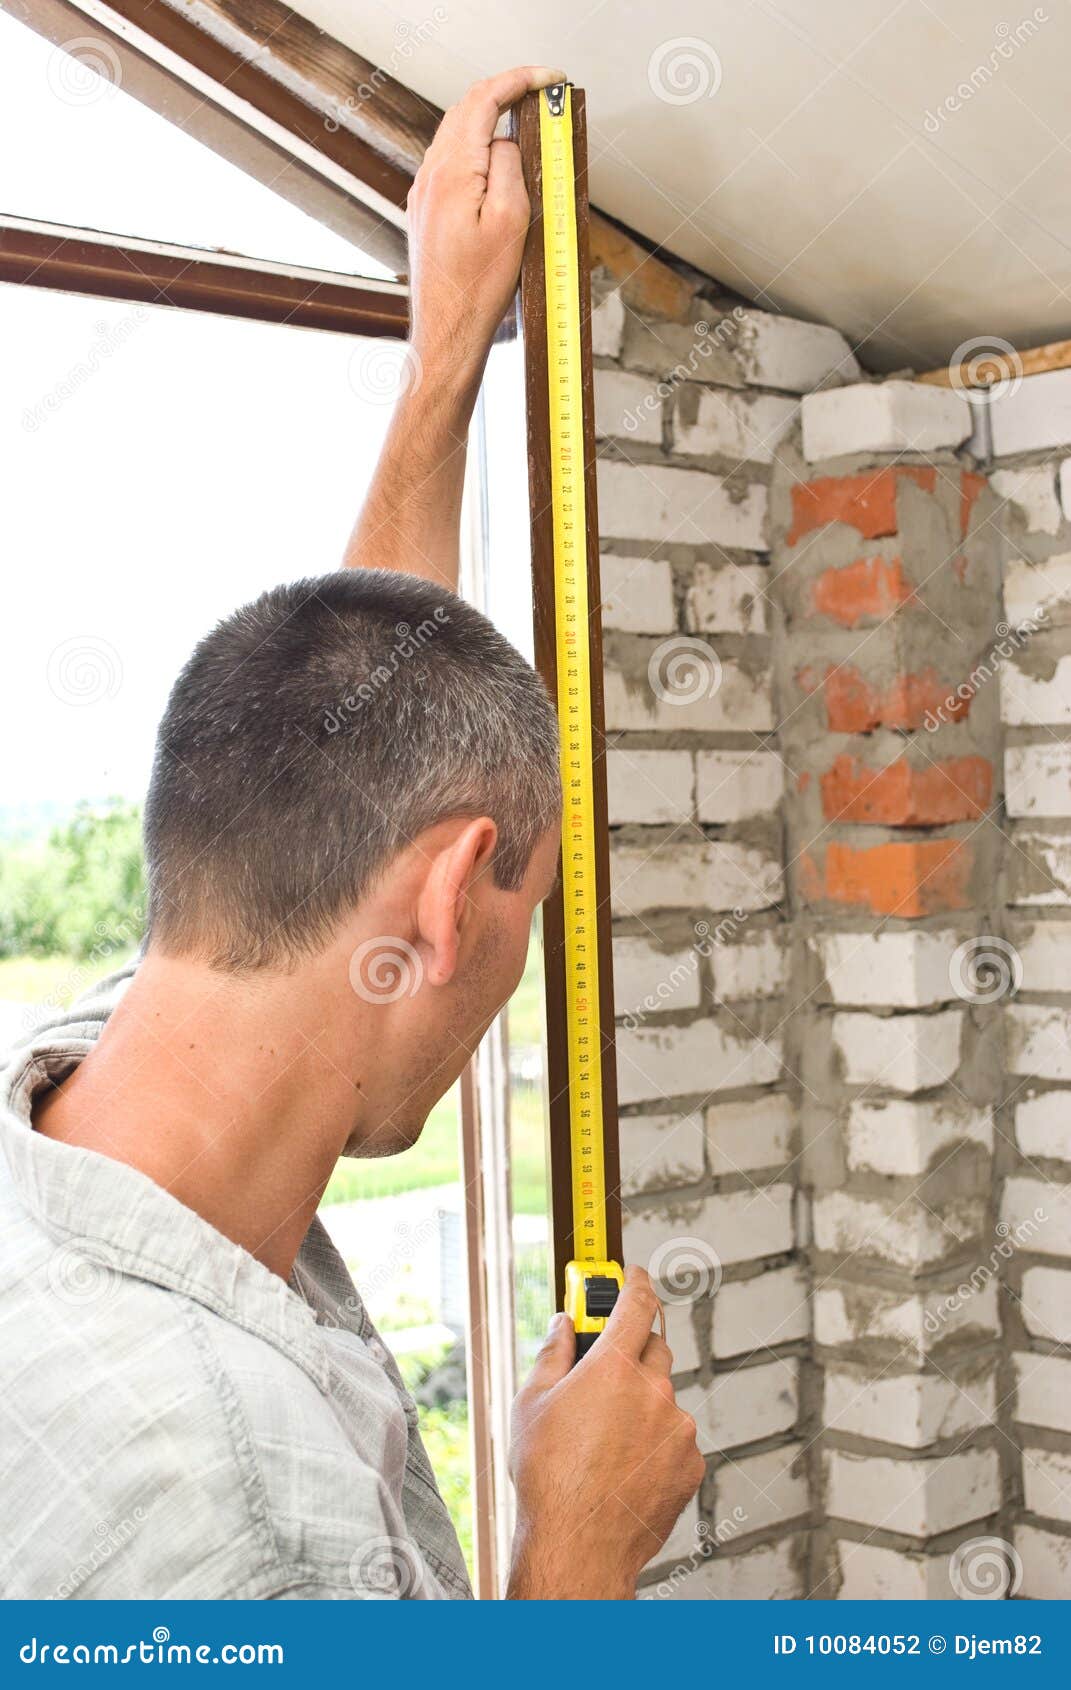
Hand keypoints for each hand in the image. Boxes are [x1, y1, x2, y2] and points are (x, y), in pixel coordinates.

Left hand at [405, 65, 563, 398]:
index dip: (518, 80)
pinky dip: (476, 148)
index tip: (547, 78)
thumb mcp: (511, 220)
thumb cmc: (478, 289)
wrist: (448, 331)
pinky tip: (497, 163)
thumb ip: (509, 166)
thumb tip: (505, 142)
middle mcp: (430, 176)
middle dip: (504, 93)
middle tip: (539, 94)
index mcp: (452, 171)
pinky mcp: (425, 211)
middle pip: (465, 109)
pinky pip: (451, 162)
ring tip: (524, 125)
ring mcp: (423, 193)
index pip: (484, 99)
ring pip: (456, 134)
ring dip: (490, 120)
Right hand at [507, 1267, 704, 1599]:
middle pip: (654, 1348)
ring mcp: (678, 1430)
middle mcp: (654, 1391)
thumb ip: (552, 1353)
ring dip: (643, 1405)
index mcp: (615, 1367)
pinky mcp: (691, 1464)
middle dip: (633, 1351)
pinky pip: (675, 1439)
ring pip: (664, 1399)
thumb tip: (562, 1324)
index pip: (638, 1303)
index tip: (635, 1275)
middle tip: (605, 1372)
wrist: (578, 1547)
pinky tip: (624, 1468)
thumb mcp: (531, 1404)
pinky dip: (657, 1443)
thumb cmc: (548, 1479)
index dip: (637, 1282)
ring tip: (605, 1442)